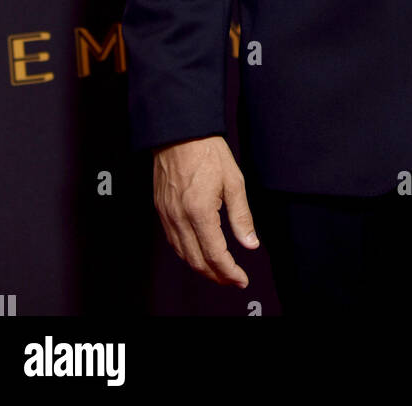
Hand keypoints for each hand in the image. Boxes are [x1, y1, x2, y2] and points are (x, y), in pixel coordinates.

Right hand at [152, 135, 258, 285]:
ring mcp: (167, 215)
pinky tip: (199, 252)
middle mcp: (180, 218)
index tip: (241, 279)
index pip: (215, 255)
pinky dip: (187, 253)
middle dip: (217, 275)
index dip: (230, 272)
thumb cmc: (207, 152)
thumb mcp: (234, 182)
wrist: (180, 131)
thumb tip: (250, 243)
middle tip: (233, 279)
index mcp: (200, 212)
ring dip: (201, 267)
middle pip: (197, 261)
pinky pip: (173, 241)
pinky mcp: (161, 209)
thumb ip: (242, 216)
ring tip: (219, 270)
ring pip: (183, 254)